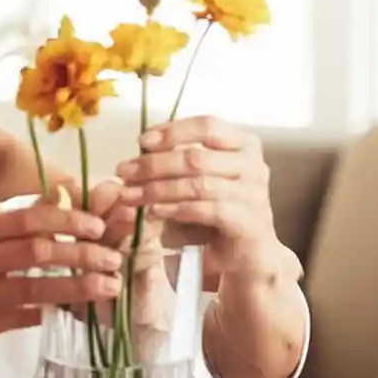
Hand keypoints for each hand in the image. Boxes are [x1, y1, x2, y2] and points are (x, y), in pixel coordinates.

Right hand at [0, 204, 123, 356]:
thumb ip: (11, 227)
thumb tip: (58, 202)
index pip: (27, 218)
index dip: (67, 219)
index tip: (97, 225)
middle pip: (38, 251)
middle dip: (82, 254)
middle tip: (113, 258)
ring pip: (38, 288)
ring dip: (79, 287)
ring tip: (109, 287)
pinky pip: (27, 318)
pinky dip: (54, 313)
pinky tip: (77, 312)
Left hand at [114, 116, 297, 278]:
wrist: (247, 251)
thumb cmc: (218, 208)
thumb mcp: (199, 177)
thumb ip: (178, 160)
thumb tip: (139, 151)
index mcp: (244, 144)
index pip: (207, 125)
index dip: (172, 131)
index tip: (141, 141)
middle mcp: (254, 165)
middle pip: (197, 157)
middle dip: (154, 164)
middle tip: (123, 171)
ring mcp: (254, 194)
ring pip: (198, 184)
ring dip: (157, 189)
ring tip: (130, 194)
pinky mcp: (248, 222)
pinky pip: (206, 210)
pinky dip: (175, 209)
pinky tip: (153, 211)